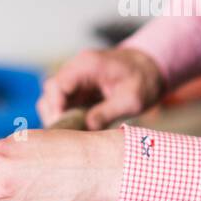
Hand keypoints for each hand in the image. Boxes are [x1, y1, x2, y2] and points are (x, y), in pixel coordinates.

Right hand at [37, 47, 164, 129]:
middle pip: (50, 91)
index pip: (58, 85)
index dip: (55, 107)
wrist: (150, 69)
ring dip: (59, 116)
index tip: (63, 125)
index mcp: (88, 65)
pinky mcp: (79, 89)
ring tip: (72, 134)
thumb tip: (87, 127)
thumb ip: (108, 112)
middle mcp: (77, 69)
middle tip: (67, 134)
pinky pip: (64, 103)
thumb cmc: (144, 80)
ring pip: (53, 98)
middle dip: (54, 114)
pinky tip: (77, 129)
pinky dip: (66, 116)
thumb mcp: (131, 100)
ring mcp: (76, 79)